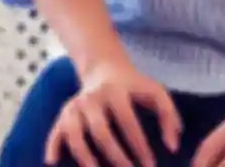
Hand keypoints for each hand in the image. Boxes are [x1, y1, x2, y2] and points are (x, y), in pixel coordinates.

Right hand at [45, 59, 180, 166]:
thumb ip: (169, 116)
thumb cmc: (133, 86)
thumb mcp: (155, 92)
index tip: (150, 165)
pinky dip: (52, 148)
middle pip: (100, 132)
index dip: (139, 146)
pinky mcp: (63, 114)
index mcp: (115, 91)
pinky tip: (53, 163)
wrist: (103, 67)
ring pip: (75, 135)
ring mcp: (74, 106)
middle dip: (115, 157)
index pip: (127, 122)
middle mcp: (91, 98)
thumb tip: (172, 147)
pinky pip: (55, 132)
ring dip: (86, 159)